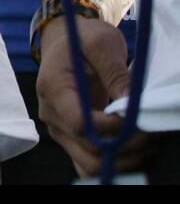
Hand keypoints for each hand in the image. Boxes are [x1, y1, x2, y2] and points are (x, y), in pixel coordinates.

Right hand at [36, 12, 152, 175]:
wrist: (65, 41)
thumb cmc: (83, 39)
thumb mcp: (101, 43)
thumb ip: (116, 74)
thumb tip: (131, 106)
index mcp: (53, 88)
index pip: (79, 123)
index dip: (111, 127)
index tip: (134, 116)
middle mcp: (51, 114)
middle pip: (88, 150)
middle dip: (126, 146)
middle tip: (151, 132)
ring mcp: (59, 129)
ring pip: (90, 164)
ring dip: (123, 159)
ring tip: (146, 141)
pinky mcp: (70, 138)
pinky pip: (89, 164)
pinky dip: (114, 163)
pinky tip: (132, 148)